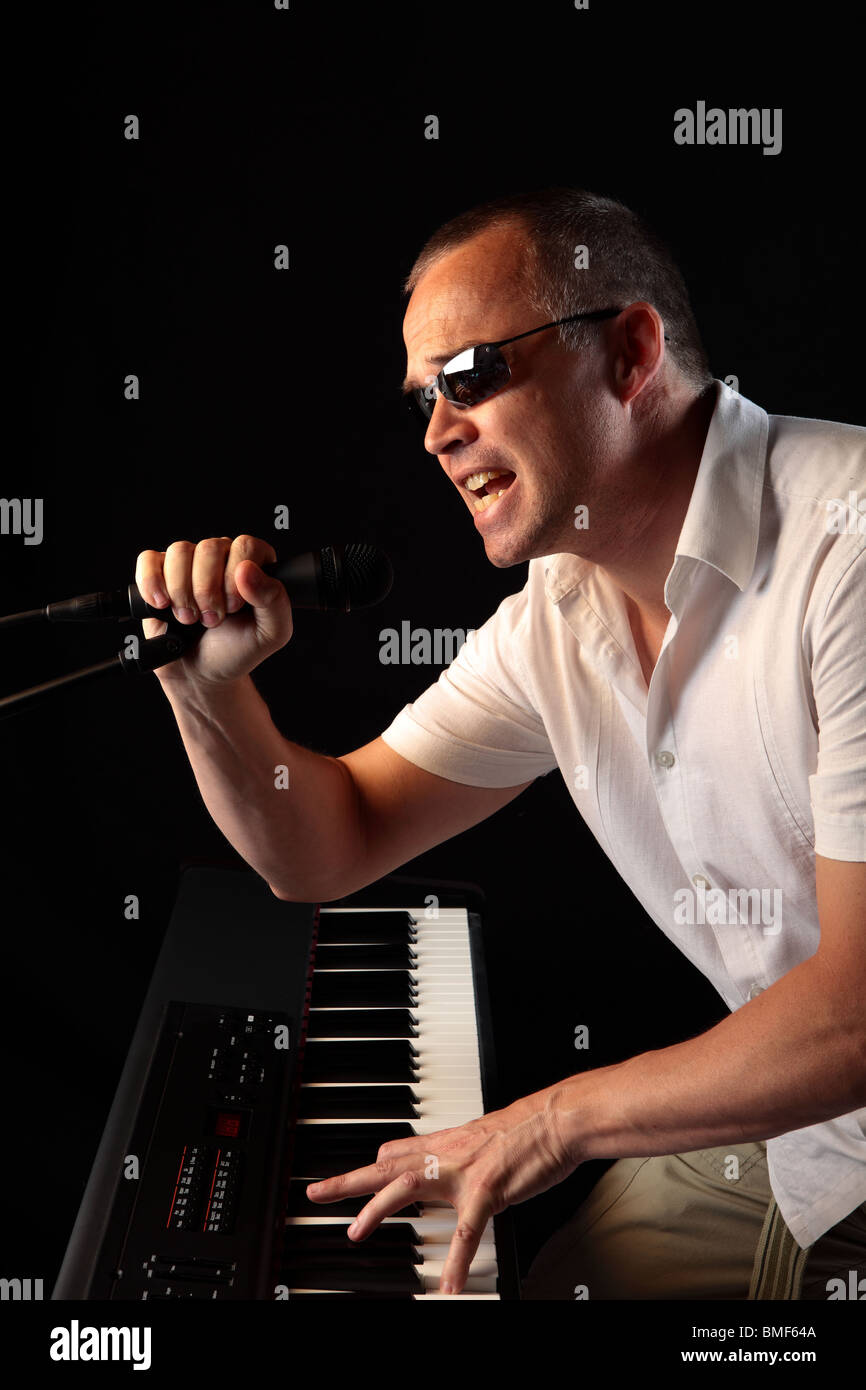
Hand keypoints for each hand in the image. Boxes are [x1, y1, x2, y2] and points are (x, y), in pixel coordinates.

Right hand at [134, 534, 292, 688]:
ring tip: (189, 619)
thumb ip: (274, 600)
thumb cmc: (237, 650)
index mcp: (255, 564)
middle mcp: (222, 557)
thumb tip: (248, 570)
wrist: (201, 673)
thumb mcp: (271, 634)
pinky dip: (151, 583)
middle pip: (209, 548)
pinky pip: (148, 560)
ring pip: (179, 552)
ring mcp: (189, 563)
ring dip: (181, 592)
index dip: (235, 576)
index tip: (233, 606)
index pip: (246, 546)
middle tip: (212, 619)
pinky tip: (162, 605)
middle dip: (207, 591)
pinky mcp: (159, 573)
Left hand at [305, 1087, 576, 1294]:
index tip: (355, 1174)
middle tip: (316, 1193)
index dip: (373, 1165)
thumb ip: (467, 1148)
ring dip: (376, 1209)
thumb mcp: (489, 1133)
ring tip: (355, 1233)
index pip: (398, 1151)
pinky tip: (447, 1287)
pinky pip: (464, 1232)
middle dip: (348, 1181)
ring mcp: (463, 1173)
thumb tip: (461, 1156)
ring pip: (406, 1187)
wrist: (557, 1120)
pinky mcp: (487, 1191)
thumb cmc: (531, 1128)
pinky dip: (454, 1262)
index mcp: (448, 1143)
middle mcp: (447, 1155)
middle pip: (386, 1165)